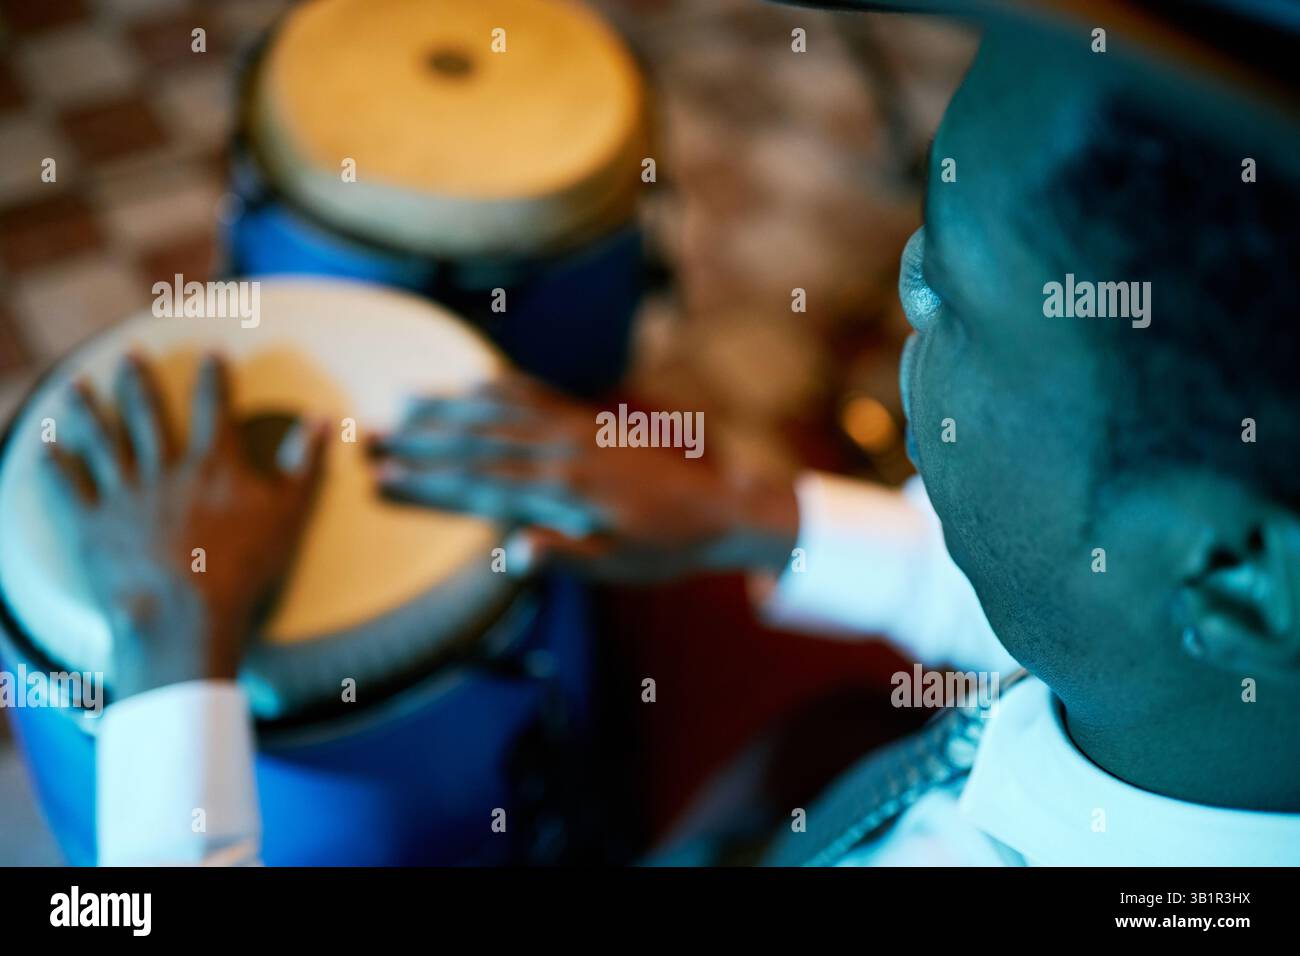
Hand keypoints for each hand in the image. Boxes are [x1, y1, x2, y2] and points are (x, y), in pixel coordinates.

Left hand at [45, 354, 326, 698]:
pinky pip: (69, 490)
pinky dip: (55, 468)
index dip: (215, 378)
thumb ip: (305, 464)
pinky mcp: (93, 527)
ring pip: (102, 442)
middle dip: (137, 382)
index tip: (212, 354)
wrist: (183, 614)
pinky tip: (46, 448)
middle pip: (147, 416)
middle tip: (129, 356)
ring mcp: (124, 497)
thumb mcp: (291, 514)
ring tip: (76, 386)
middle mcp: (164, 471)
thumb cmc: (245, 568)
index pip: (215, 410)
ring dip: (88, 412)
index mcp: (213, 466)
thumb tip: (323, 419)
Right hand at [369, 375, 796, 581]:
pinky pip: (534, 395)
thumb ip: (566, 555)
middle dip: (418, 441)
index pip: (480, 483)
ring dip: (447, 407)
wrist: (718, 508)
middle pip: (477, 441)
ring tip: (399, 402)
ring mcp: (576, 429)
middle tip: (366, 440)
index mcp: (564, 491)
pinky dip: (497, 388)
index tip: (378, 480)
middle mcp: (563, 450)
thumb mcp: (620, 565)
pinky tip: (471, 383)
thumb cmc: (666, 548)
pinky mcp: (588, 420)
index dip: (426, 482)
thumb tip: (514, 552)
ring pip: (499, 410)